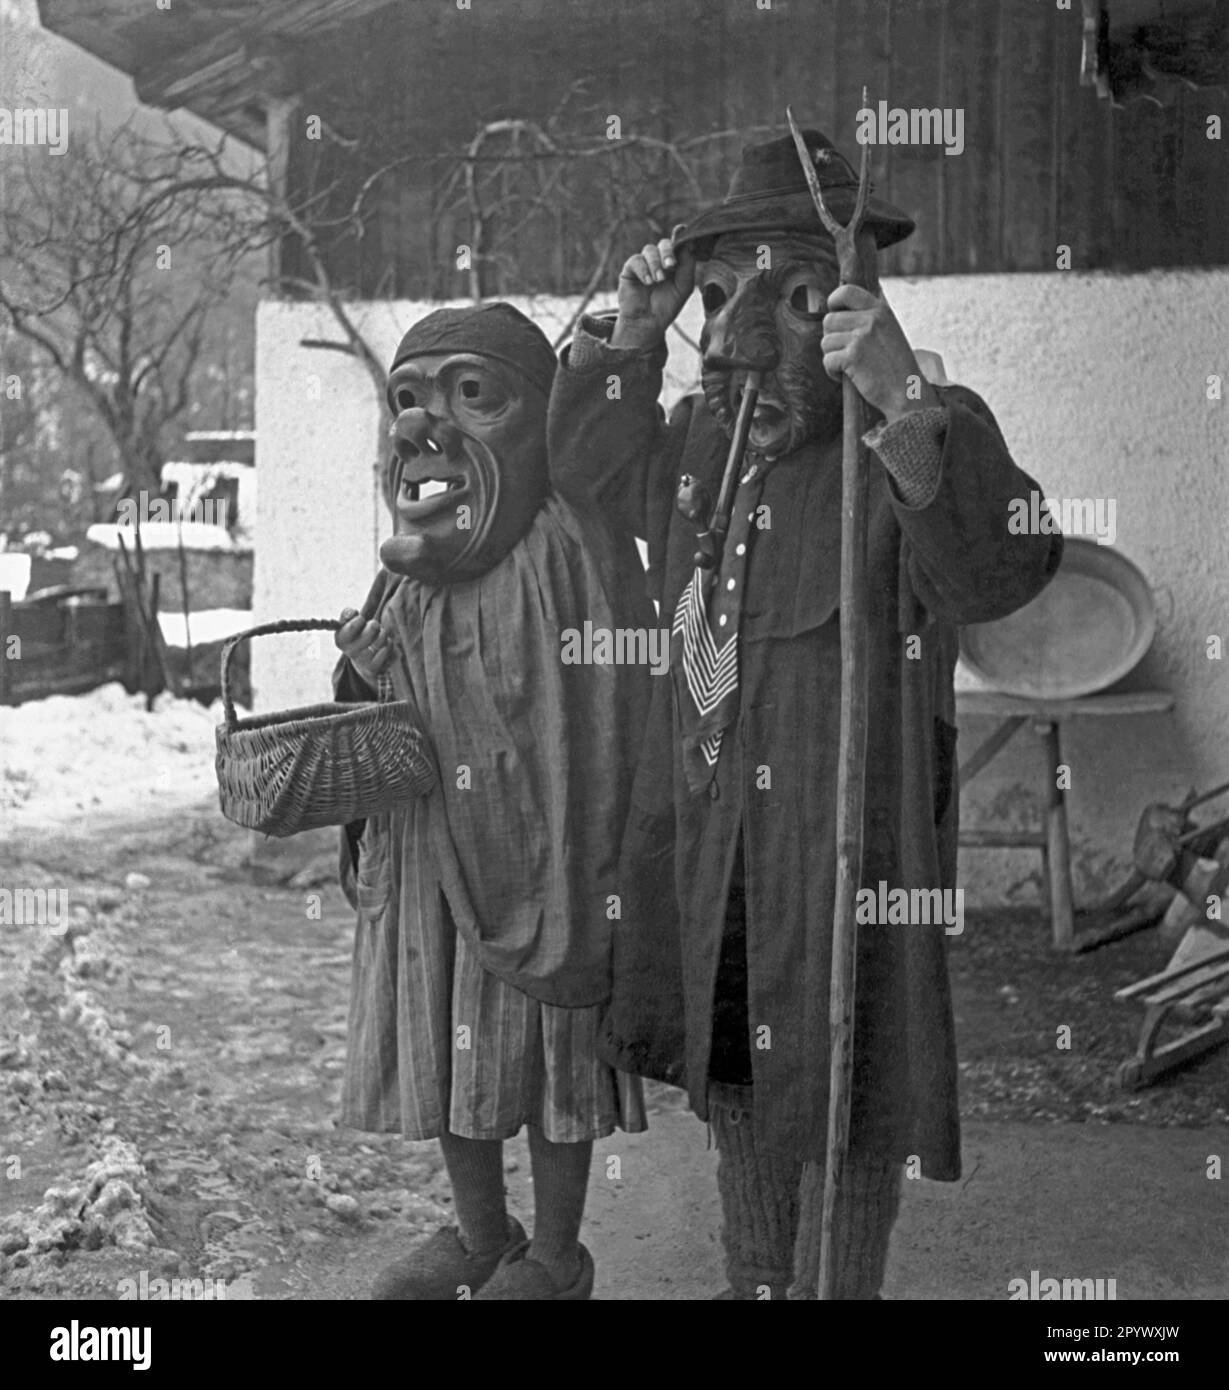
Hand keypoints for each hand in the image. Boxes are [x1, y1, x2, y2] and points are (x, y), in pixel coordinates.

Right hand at [335, 606, 394, 687]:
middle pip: (373, 627)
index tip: (361, 621)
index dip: (361, 619)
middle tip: (373, 627)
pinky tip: (382, 646)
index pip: (354, 624)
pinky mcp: (374, 667)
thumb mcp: (348, 623)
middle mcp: (349, 651)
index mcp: (340, 639)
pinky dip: (388, 643)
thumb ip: (347, 614)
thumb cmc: (356, 635)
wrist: (362, 661)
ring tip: (378, 636)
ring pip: (382, 637)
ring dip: (382, 633)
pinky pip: (387, 648)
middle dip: (375, 624)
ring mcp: (362, 661)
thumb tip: (352, 612)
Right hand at [611, 225, 696, 349]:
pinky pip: (636, 261)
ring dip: (656, 264)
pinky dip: (643, 270)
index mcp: (674, 262)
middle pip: (663, 243)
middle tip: (671, 266)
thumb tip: (689, 242)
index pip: (677, 244)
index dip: (680, 236)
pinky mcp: (630, 270)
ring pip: (649, 250)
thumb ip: (688, 265)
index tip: (682, 230)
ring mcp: (644, 264)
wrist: (648, 324)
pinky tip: (648, 282)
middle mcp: (659, 260)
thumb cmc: (667, 306)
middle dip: (668, 252)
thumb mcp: (684, 286)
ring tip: (659, 280)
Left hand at [821, 284, 940, 422]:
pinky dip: (831, 371)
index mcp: (880, 310)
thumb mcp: (890, 331)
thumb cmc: (896, 366)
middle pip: (829, 320)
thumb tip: (842, 309)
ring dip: (831, 356)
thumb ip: (871, 318)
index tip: (833, 312)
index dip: (833, 301)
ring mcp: (861, 337)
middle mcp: (870, 320)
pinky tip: (842, 376)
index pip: (847, 292)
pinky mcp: (852, 357)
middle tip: (842, 352)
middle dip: (831, 338)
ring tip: (846, 366)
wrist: (906, 391)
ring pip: (825, 342)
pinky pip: (827, 360)